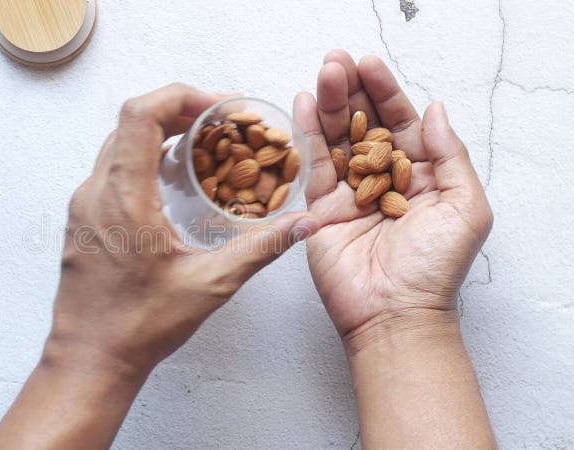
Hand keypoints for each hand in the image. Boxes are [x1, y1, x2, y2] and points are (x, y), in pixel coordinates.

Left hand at [0, 84, 322, 448]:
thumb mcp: (210, 285)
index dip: (181, 97)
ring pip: (119, 144)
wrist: (90, 358)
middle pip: (131, 122)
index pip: (141, 115)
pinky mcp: (82, 219)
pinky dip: (143, 159)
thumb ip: (260, 249)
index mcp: (124, 198)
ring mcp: (84, 205)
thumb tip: (303, 224)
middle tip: (219, 125)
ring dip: (159, 135)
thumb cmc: (140, 326)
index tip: (218, 108)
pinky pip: (111, 169)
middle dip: (177, 112)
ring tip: (201, 148)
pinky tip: (173, 183)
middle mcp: (96, 192)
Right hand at [293, 52, 493, 345]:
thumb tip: (436, 109)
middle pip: (365, 125)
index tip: (370, 64)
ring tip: (321, 74)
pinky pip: (313, 167)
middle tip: (336, 61)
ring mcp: (350, 194)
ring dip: (329, 105)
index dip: (386, 92)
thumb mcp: (464, 206)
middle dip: (352, 91)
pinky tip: (301, 106)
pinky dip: (307, 136)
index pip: (401, 123)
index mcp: (420, 176)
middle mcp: (382, 179)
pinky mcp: (321, 210)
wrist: (394, 313)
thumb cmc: (436, 267)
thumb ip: (450, 154)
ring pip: (337, 140)